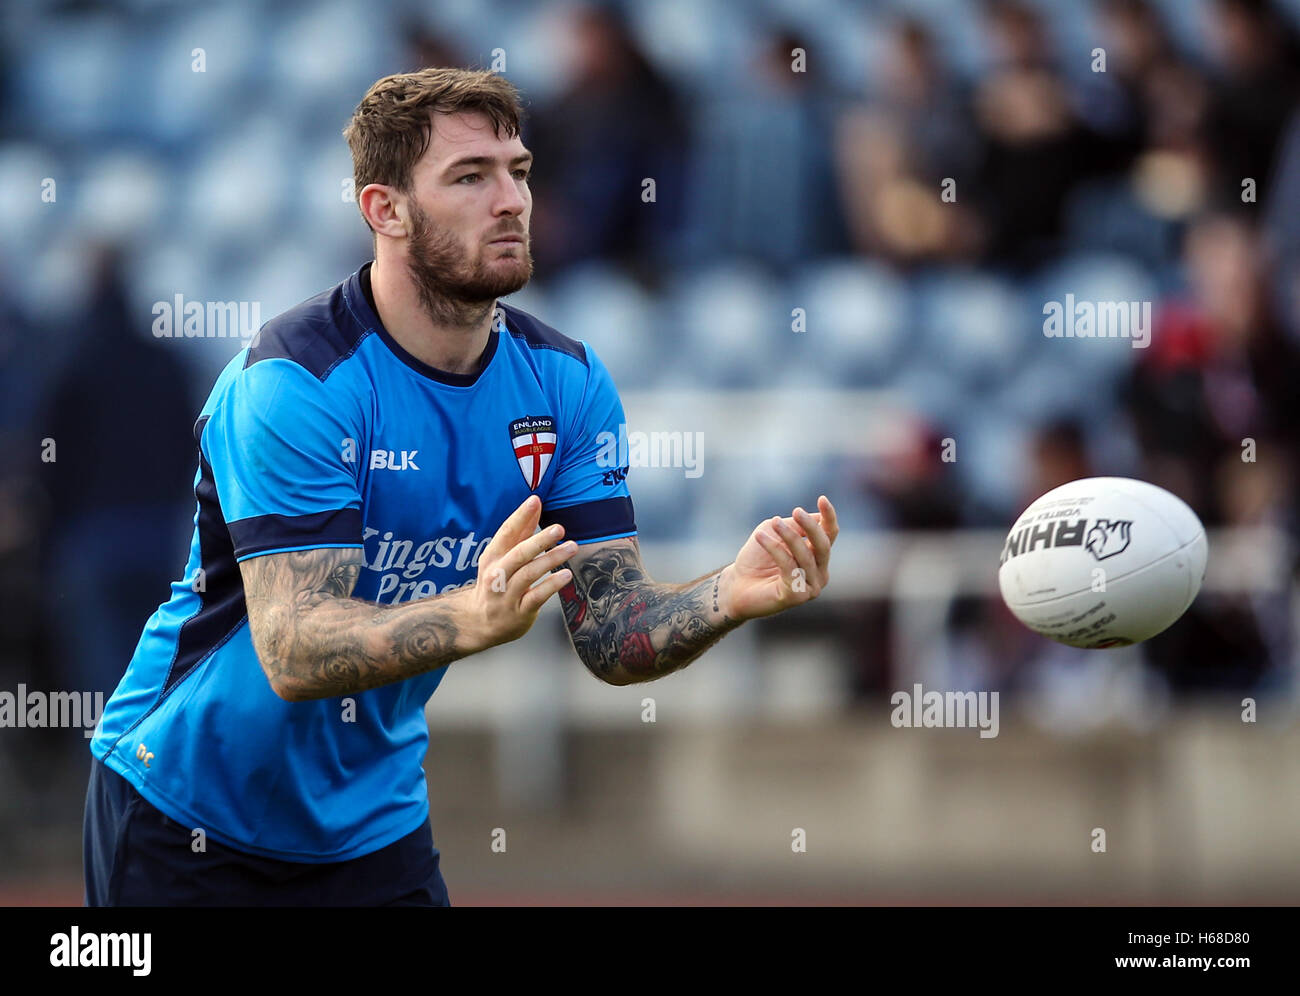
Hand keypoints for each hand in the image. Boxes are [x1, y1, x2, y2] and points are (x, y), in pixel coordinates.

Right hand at [466, 494, 576, 649]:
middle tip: (559, 529)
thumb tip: (535, 503)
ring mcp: (507, 594)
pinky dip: (551, 585)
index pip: (506, 533)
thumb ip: (520, 531)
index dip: (520, 516)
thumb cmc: (495, 583)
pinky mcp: (520, 610)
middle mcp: (497, 574)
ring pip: (529, 573)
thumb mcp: (502, 556)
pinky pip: (537, 596)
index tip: (534, 501)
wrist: (481, 622)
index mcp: (492, 556)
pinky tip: (565, 575)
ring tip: (570, 548)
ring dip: (551, 559)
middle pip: (518, 554)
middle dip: (539, 540)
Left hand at [718, 495, 837, 621]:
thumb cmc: (757, 557)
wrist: (736, 584)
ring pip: (806, 556)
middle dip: (811, 527)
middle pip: (823, 545)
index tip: (822, 498)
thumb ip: (796, 526)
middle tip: (796, 511)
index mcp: (818, 556)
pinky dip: (775, 549)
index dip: (829, 517)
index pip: (830, 534)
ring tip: (773, 522)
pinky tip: (760, 536)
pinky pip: (789, 567)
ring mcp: (811, 587)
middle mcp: (820, 573)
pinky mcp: (798, 596)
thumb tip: (818, 518)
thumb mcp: (776, 533)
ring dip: (789, 536)